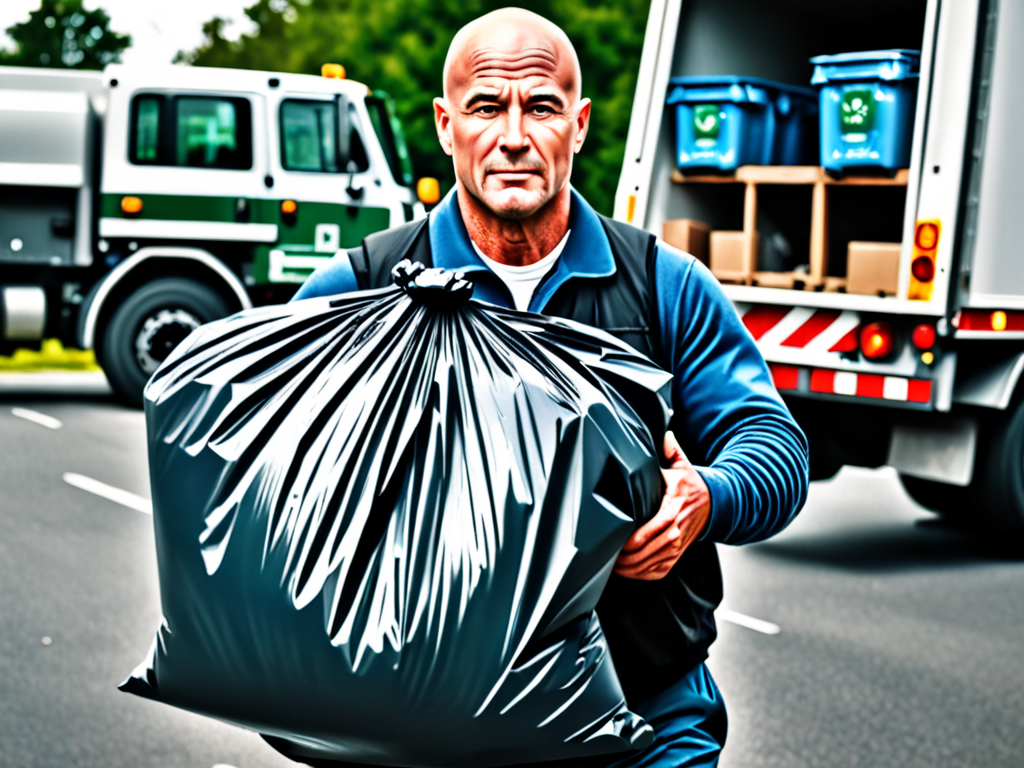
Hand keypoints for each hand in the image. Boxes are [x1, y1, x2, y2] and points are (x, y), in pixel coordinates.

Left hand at [614, 431, 710, 580]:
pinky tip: (628, 572)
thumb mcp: (682, 466)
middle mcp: (676, 529)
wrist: (714, 503)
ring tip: (613, 566)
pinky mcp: (678, 555)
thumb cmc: (691, 485)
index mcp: (673, 508)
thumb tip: (666, 435)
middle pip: (648, 551)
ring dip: (631, 568)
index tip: (614, 540)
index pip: (651, 528)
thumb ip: (671, 450)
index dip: (631, 539)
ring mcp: (678, 545)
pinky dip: (643, 574)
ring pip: (652, 564)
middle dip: (625, 558)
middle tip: (606, 556)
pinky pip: (659, 570)